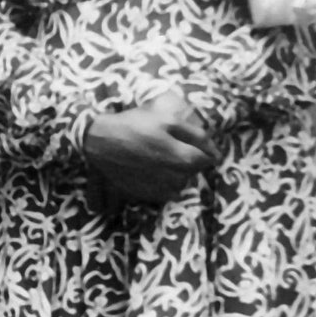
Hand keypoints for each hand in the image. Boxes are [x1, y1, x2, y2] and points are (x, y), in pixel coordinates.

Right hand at [82, 95, 215, 204]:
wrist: (100, 143)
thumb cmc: (134, 126)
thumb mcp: (167, 121)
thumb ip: (195, 135)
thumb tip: (214, 149)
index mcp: (183, 159)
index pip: (208, 159)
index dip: (207, 150)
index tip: (199, 144)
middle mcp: (175, 179)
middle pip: (193, 172)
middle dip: (188, 160)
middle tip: (171, 146)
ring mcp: (160, 190)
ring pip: (180, 184)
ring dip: (176, 172)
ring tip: (160, 157)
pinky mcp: (146, 196)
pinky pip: (164, 192)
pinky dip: (162, 182)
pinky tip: (150, 169)